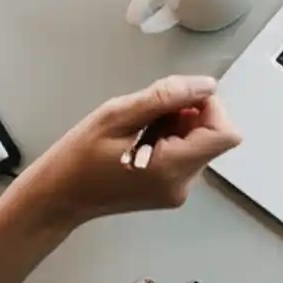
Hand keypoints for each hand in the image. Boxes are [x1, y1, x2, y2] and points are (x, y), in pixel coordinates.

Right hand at [20, 75, 241, 223]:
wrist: (58, 197)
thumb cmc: (78, 156)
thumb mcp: (117, 115)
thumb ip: (166, 97)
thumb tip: (206, 85)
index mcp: (172, 168)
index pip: (225, 134)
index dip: (211, 107)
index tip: (180, 96)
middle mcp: (183, 184)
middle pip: (213, 137)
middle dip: (190, 114)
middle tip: (149, 110)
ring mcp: (177, 191)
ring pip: (199, 143)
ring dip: (177, 125)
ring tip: (139, 127)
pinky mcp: (169, 191)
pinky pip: (185, 154)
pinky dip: (170, 138)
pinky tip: (140, 139)